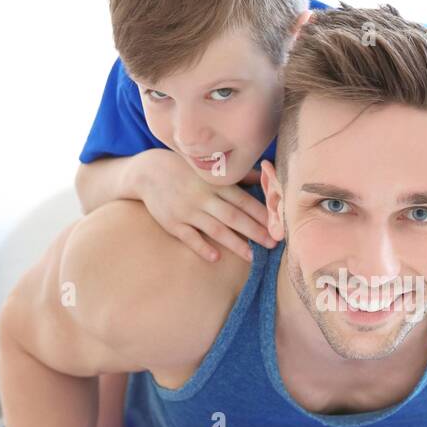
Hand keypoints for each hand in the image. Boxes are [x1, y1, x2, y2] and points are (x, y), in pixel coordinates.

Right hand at [133, 154, 275, 263]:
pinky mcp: (172, 223)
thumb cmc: (186, 170)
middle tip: (272, 244)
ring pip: (215, 229)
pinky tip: (216, 258)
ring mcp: (187, 210)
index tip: (278, 225)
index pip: (243, 200)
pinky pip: (189, 237)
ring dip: (235, 243)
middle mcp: (203, 197)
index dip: (261, 214)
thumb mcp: (210, 168)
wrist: (148, 172)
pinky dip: (202, 247)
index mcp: (215, 183)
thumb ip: (239, 175)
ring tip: (252, 256)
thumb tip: (266, 177)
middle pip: (233, 216)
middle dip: (255, 231)